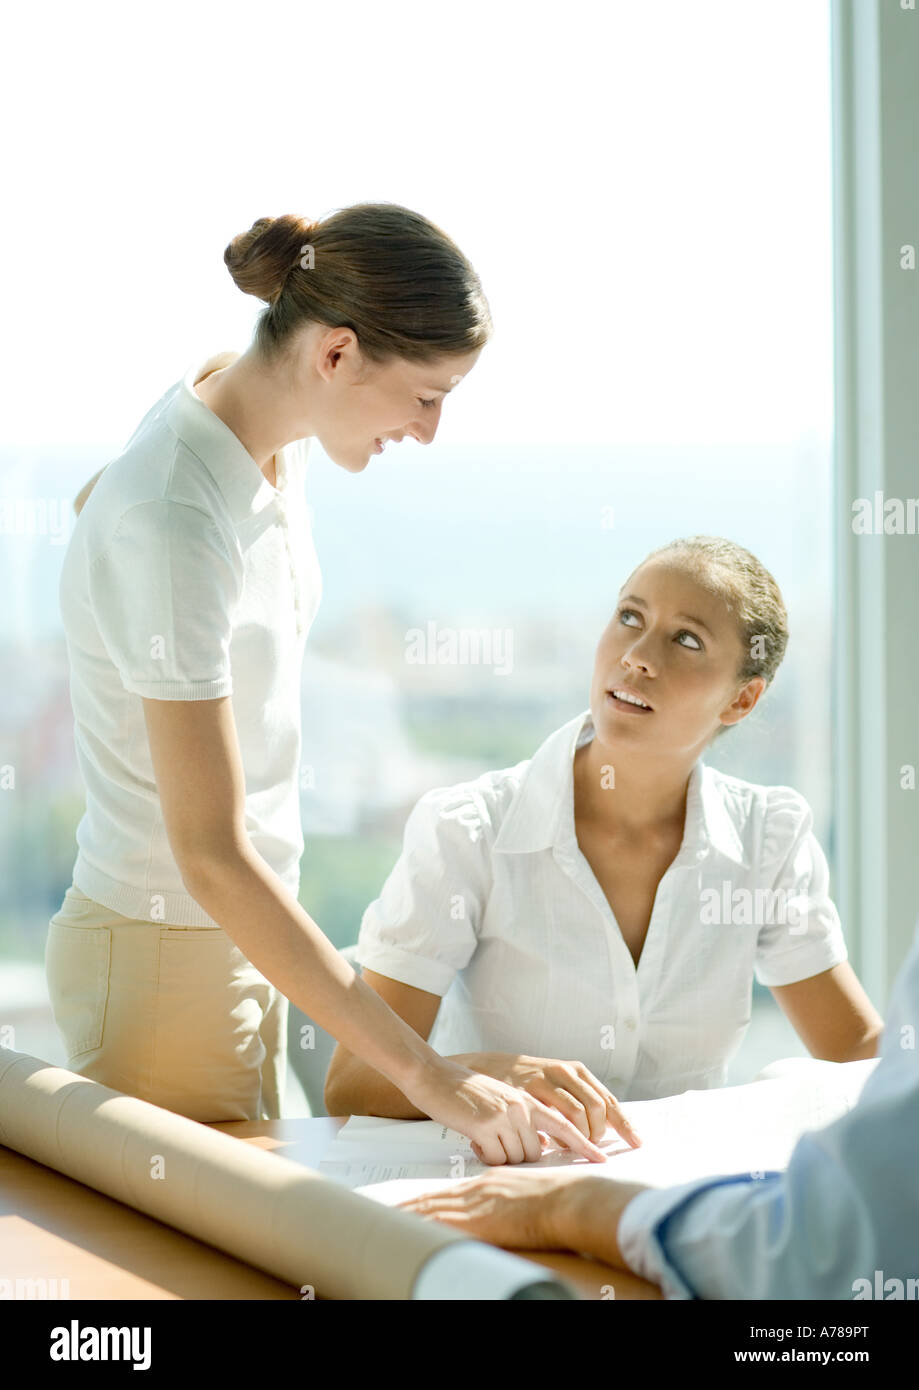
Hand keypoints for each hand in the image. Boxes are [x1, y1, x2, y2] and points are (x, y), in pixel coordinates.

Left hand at [397, 1169, 651, 1266]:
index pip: (452, 1190)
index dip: (431, 1197)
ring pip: (435, 1209)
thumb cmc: (561, 1198)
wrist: (571, 1200)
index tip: (414, 1201)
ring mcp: (478, 1204)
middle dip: (413, 1205)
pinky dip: (423, 1226)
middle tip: (389, 1210)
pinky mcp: (480, 1220)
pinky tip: (407, 1231)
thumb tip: (510, 1205)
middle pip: (437, 1197)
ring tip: (387, 1220)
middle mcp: (479, 1189)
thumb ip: (516, 1193)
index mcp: (491, 1181)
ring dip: (411, 1215)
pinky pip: (442, 1224)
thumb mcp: (533, 1190)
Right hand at [404, 1058, 611, 1165]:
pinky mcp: (486, 1125)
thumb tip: (539, 1148)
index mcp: (529, 1099)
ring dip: (499, 1155)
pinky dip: (484, 1155)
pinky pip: (495, 1159)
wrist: (436, 1078)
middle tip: (494, 1141)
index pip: (565, 1124)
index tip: (602, 1159)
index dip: (584, 1144)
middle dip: (516, 1155)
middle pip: (535, 1153)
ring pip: (515, 1158)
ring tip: (482, 1135)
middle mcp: (522, 1107)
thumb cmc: (468, 1095)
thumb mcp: (503, 1102)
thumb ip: (524, 1120)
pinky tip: (473, 1138)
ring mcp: (505, 1115)